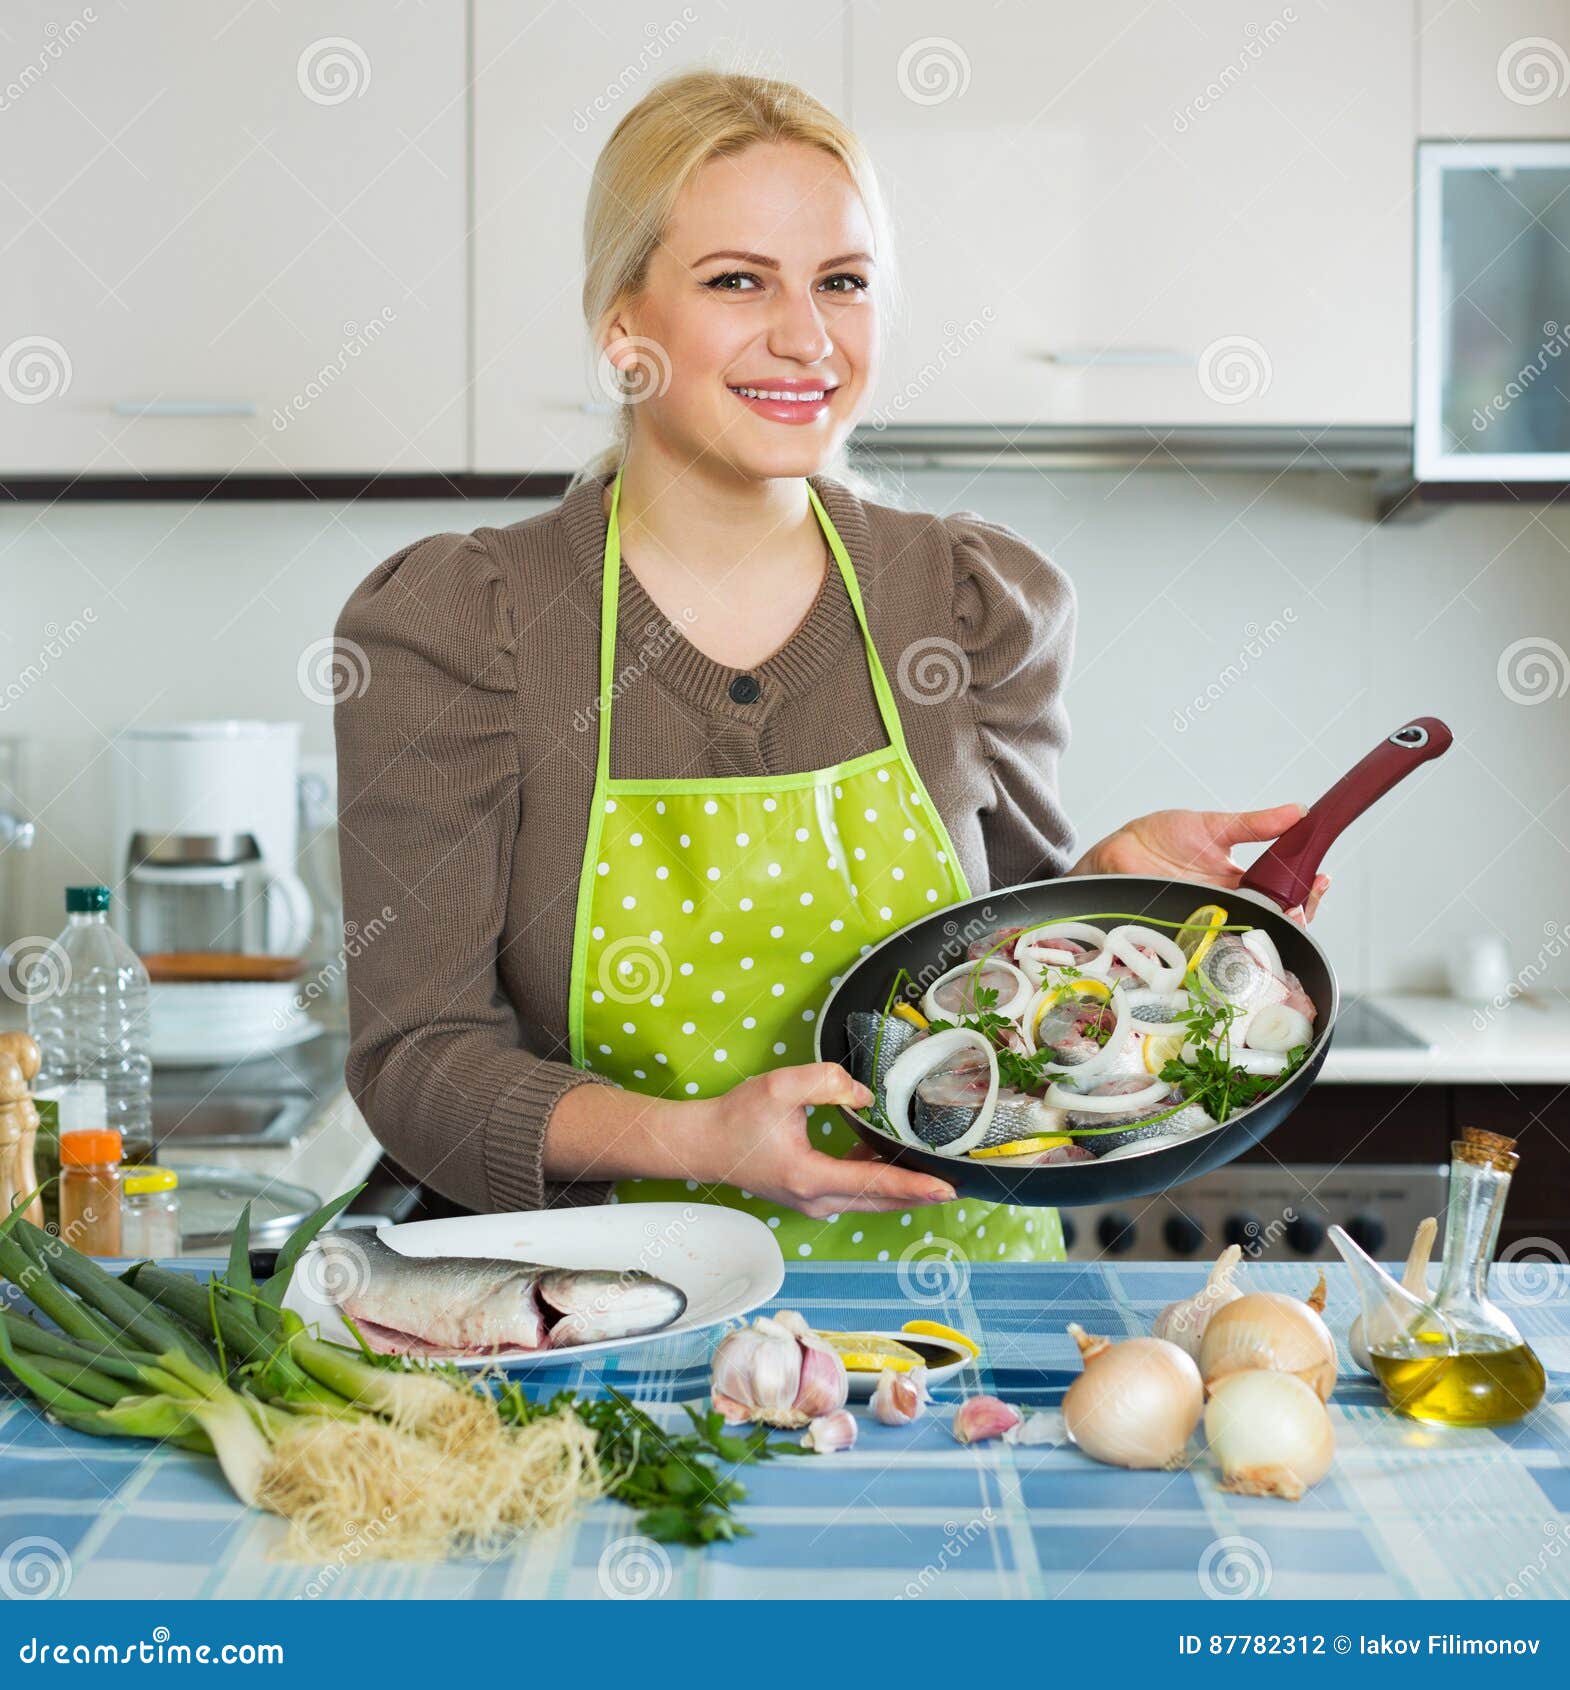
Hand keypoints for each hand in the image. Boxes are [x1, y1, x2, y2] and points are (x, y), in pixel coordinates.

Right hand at [694, 1062, 955, 1217]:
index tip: (948, 1189)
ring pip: (870, 1198)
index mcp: (810, 1177)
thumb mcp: (781, 1086)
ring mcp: (813, 1203)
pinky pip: (855, 1191)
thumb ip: (829, 1083)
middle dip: (920, 1191)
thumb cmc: (737, 1118)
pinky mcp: (809, 1196)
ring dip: (900, 1185)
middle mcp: (815, 1199)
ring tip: (933, 1168)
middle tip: (958, 1180)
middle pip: (881, 1199)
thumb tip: (866, 1097)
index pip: (875, 1184)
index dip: (915, 1186)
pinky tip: (888, 1154)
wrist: (704, 1144)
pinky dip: (877, 1178)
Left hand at [1069, 802, 1329, 924]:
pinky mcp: (1184, 933)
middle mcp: (1228, 907)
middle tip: (1303, 905)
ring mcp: (1207, 922)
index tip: (1321, 880)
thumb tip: (1298, 812)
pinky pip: (1210, 948)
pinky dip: (1226, 946)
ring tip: (1283, 917)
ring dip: (1267, 932)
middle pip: (1273, 923)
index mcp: (1240, 883)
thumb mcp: (1213, 826)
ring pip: (1247, 939)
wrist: (1116, 854)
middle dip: (1296, 917)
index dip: (1305, 892)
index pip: (1284, 894)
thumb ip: (1254, 824)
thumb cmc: (1160, 839)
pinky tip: (1240, 936)